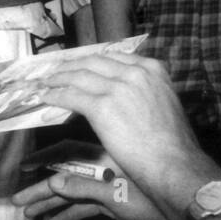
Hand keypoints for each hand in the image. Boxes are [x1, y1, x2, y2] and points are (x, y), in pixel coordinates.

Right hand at [12, 170, 172, 219]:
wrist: (179, 208)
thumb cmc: (154, 197)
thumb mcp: (116, 195)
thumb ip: (86, 188)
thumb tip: (55, 182)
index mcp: (105, 156)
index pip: (67, 153)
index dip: (44, 159)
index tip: (23, 166)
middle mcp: (105, 165)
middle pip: (65, 173)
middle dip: (40, 185)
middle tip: (18, 198)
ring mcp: (109, 183)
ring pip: (73, 190)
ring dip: (50, 201)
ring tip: (27, 212)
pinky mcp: (113, 202)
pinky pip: (85, 206)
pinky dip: (68, 214)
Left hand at [37, 52, 214, 212]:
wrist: (172, 162)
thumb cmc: (171, 141)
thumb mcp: (164, 101)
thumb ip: (145, 90)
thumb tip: (124, 96)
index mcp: (153, 68)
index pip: (114, 57)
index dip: (92, 60)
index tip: (81, 64)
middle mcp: (135, 72)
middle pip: (94, 62)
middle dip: (72, 65)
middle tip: (58, 71)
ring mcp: (117, 88)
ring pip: (79, 76)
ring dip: (59, 79)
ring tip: (47, 83)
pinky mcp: (102, 107)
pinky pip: (72, 97)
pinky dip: (57, 96)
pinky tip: (47, 99)